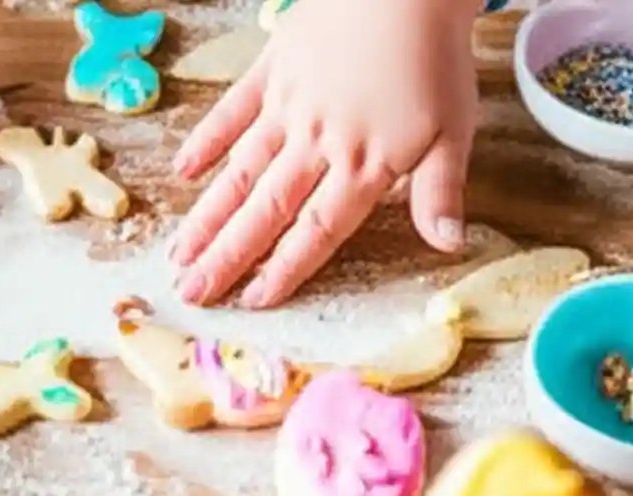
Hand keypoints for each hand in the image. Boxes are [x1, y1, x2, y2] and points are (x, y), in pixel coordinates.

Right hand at [167, 0, 480, 307]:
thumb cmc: (434, 56)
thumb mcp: (454, 128)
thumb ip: (440, 191)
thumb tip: (446, 246)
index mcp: (362, 165)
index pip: (316, 231)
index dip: (285, 268)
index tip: (252, 301)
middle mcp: (316, 144)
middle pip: (264, 212)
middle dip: (226, 257)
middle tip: (190, 292)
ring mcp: (287, 108)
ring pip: (240, 172)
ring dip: (207, 215)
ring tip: (178, 252)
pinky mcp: (272, 72)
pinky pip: (232, 112)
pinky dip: (207, 141)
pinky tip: (184, 171)